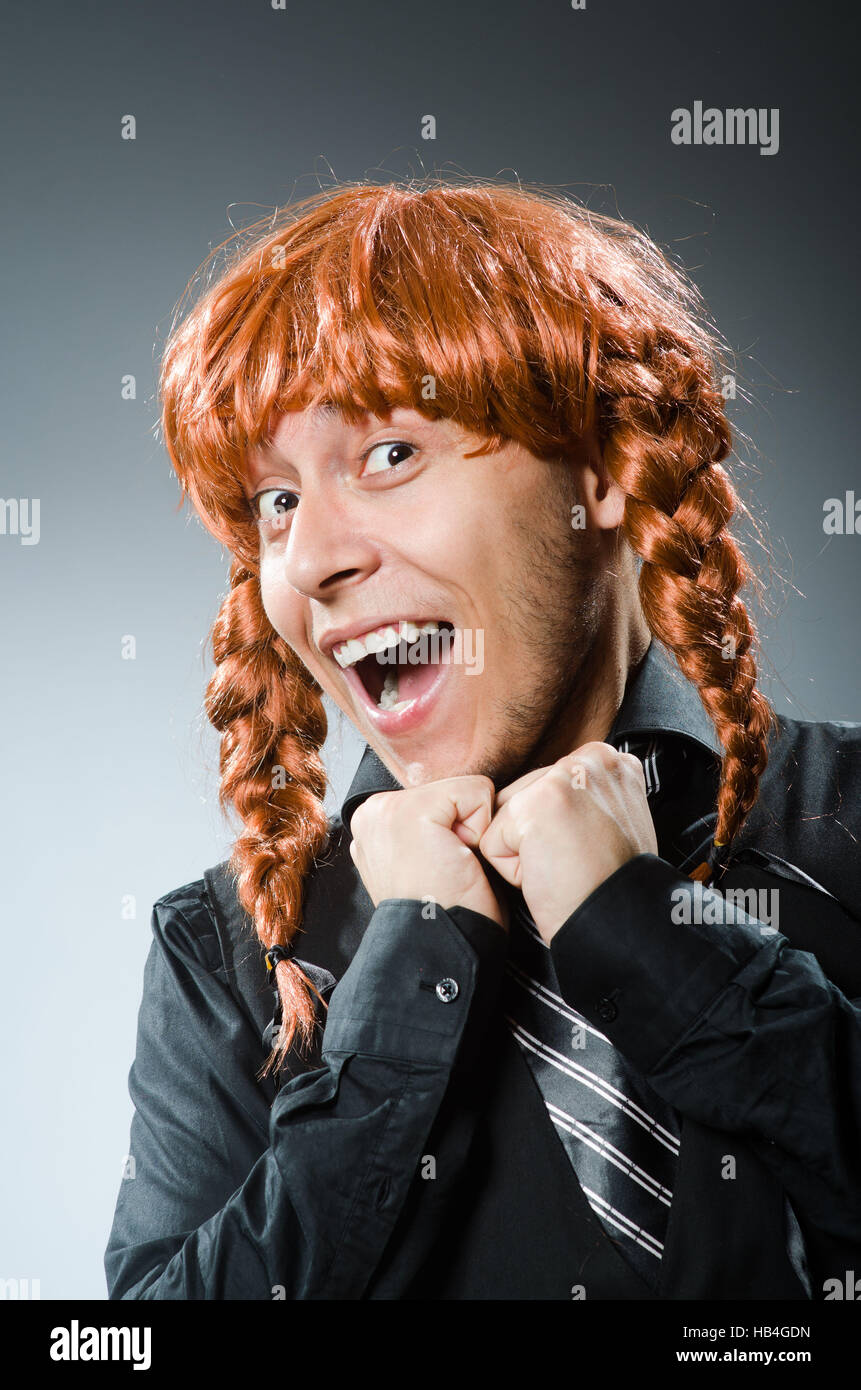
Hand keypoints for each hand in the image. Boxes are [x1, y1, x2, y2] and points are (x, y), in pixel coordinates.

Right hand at [349, 775, 506, 929]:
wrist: (437, 949)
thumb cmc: (443, 914)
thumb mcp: (427, 859)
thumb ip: (432, 827)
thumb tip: (457, 812)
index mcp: (373, 824)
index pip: (439, 798)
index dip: (456, 831)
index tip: (441, 868)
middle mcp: (371, 812)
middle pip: (451, 791)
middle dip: (461, 828)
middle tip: (447, 870)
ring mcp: (385, 809)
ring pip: (464, 790)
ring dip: (471, 831)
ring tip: (452, 866)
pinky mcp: (410, 811)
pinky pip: (476, 792)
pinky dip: (481, 828)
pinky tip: (459, 861)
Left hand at [477, 743, 657, 942]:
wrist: (619, 923)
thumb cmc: (611, 883)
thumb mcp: (612, 820)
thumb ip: (583, 795)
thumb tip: (545, 792)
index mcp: (609, 761)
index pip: (546, 783)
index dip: (557, 826)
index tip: (587, 845)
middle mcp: (589, 760)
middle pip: (522, 794)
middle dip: (537, 834)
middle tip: (577, 859)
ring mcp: (562, 780)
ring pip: (505, 815)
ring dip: (524, 850)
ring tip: (565, 865)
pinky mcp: (533, 807)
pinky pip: (493, 842)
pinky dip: (514, 871)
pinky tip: (552, 874)